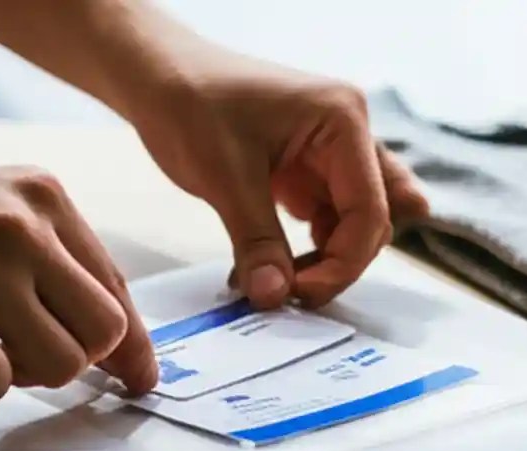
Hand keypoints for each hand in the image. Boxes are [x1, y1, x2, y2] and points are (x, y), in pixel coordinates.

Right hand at [0, 136, 157, 401]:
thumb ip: (46, 253)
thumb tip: (103, 327)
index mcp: (43, 197)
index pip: (118, 286)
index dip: (135, 344)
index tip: (141, 377)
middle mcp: (24, 229)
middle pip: (106, 331)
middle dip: (80, 359)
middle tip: (35, 355)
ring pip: (64, 364)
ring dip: (29, 373)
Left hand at [129, 41, 428, 308]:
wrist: (156, 76)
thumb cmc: (190, 102)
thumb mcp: (224, 176)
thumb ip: (256, 241)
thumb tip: (274, 297)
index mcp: (343, 120)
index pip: (370, 210)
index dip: (342, 262)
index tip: (299, 293)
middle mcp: (350, 134)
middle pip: (370, 220)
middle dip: (335, 264)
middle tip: (289, 294)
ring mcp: (332, 153)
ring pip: (353, 225)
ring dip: (322, 261)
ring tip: (275, 281)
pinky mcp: (311, 171)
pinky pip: (327, 221)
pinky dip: (305, 252)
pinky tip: (270, 267)